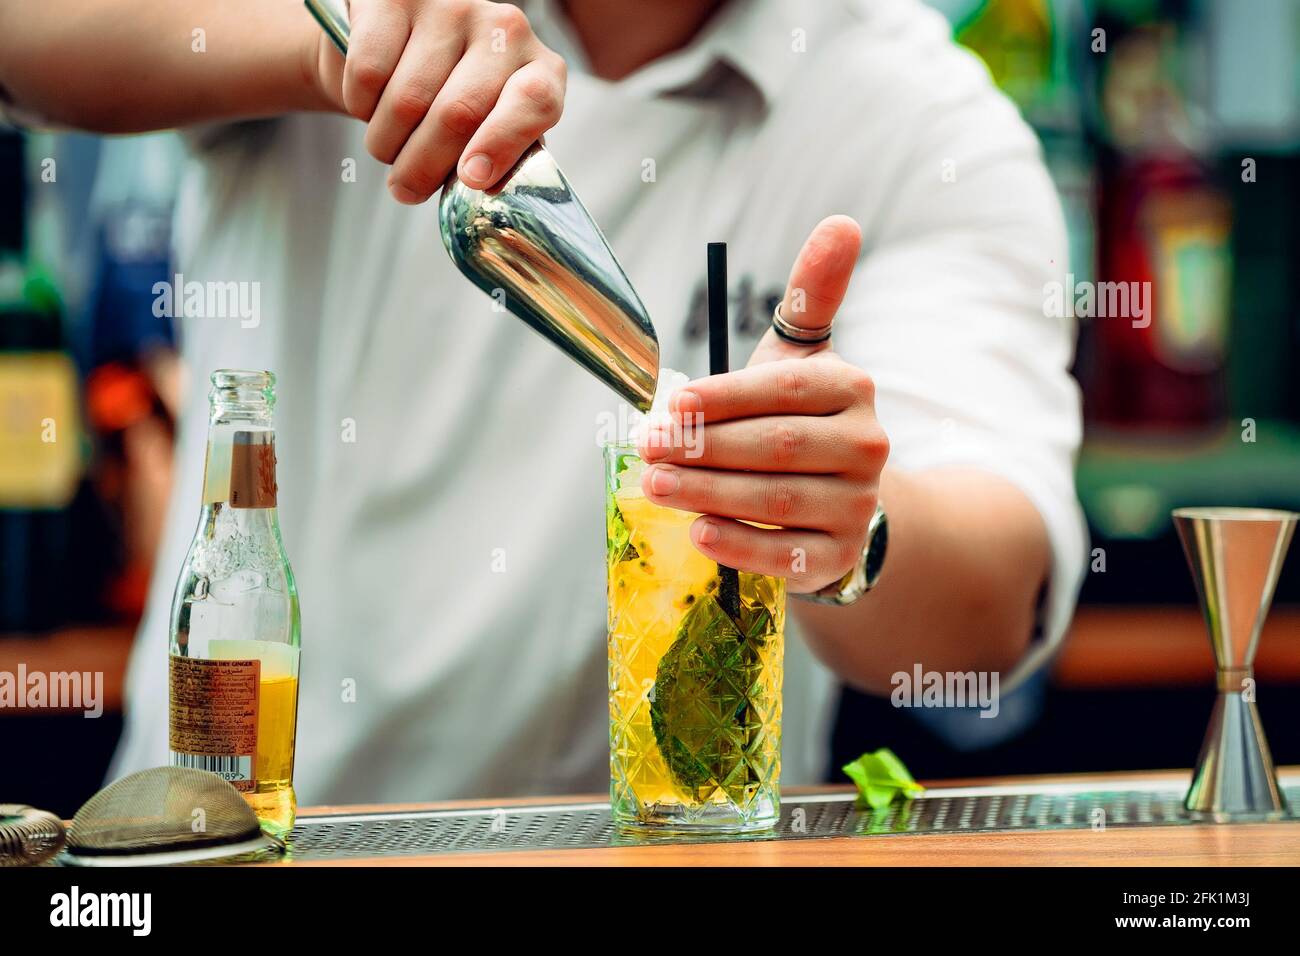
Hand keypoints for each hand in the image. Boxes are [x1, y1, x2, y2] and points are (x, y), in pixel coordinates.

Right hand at [311, 0, 565, 202]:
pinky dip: (360, 105)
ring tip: (388, 149)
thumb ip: (494, 160)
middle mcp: (503, 29)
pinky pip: (370, 72)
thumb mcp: (487, 135)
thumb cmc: (450, 105)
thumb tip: (476, 187)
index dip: (501, 144)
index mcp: (540, 70)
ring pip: (408, 100)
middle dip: (423, 167)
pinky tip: (370, 106)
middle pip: (458, 113)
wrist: (395, 52)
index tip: (472, 180)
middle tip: (406, 190)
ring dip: (387, 143)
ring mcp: (451, 6)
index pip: (535, 102)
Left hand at [637, 216, 888, 592]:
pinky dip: (738, 546)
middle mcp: (866, 445)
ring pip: (775, 500)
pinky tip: (697, 532)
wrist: (840, 500)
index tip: (668, 406)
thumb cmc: (801, 419)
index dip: (723, 398)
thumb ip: (811, 296)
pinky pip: (784, 555)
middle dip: (703, 448)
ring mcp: (857, 505)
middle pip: (776, 446)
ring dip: (708, 494)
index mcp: (851, 388)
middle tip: (646, 450)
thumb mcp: (802, 359)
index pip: (783, 390)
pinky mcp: (838, 556)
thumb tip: (842, 222)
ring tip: (655, 486)